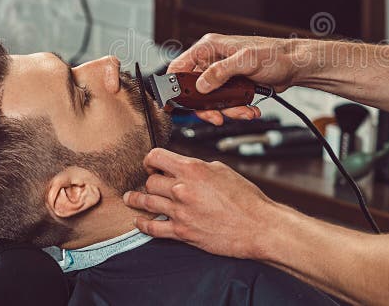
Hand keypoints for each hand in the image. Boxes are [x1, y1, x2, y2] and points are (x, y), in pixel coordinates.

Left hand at [123, 148, 275, 258]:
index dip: (151, 160)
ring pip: (146, 202)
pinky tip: (139, 222)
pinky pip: (153, 228)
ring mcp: (180, 212)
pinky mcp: (182, 232)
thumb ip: (199, 167)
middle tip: (150, 183)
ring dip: (136, 199)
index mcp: (193, 169)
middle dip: (149, 180)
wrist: (257, 226)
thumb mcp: (222, 170)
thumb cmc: (246, 199)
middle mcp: (182, 189)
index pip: (156, 157)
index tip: (151, 164)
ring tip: (131, 198)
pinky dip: (143, 224)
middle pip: (150, 181)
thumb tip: (185, 168)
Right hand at [168, 33, 307, 124]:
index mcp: (209, 48)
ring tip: (244, 112)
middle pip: (194, 89)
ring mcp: (222, 74)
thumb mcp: (246, 61)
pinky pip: (225, 103)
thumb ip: (220, 72)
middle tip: (217, 116)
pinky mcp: (232, 85)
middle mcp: (212, 60)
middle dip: (206, 106)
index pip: (180, 66)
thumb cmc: (274, 55)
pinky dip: (236, 109)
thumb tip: (201, 86)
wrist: (294, 65)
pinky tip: (250, 109)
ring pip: (211, 100)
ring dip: (226, 110)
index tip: (174, 103)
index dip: (173, 85)